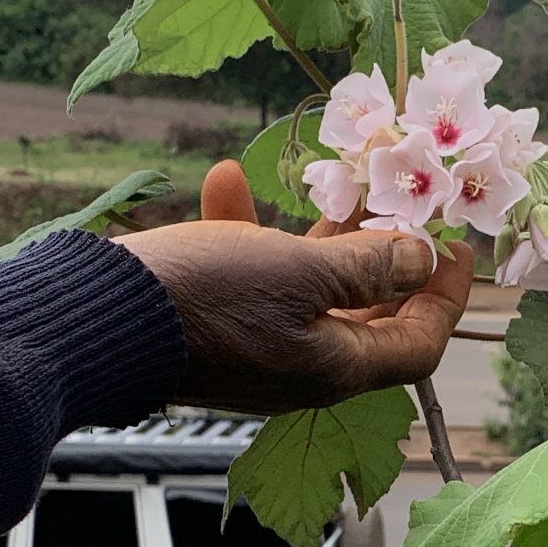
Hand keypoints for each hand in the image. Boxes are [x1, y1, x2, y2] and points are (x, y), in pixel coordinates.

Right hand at [114, 161, 473, 415]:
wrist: (92, 320)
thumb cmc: (207, 298)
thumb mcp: (300, 271)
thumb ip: (367, 266)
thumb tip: (420, 258)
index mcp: (333, 367)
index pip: (417, 345)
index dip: (445, 296)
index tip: (456, 244)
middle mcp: (299, 365)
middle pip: (369, 317)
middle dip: (390, 261)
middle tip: (404, 205)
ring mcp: (254, 345)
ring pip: (309, 289)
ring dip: (324, 237)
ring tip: (335, 182)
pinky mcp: (210, 321)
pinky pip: (246, 274)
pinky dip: (244, 230)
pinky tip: (223, 178)